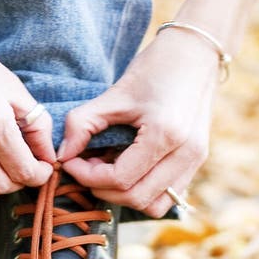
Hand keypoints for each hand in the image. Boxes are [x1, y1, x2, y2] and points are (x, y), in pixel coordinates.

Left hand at [59, 32, 218, 216]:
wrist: (196, 52)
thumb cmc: (155, 68)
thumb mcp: (114, 93)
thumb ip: (82, 124)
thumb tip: (62, 156)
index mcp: (166, 134)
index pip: (120, 179)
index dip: (87, 176)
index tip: (71, 161)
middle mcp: (186, 153)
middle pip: (136, 198)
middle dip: (102, 188)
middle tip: (85, 167)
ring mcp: (195, 161)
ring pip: (154, 206)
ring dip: (125, 196)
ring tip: (107, 170)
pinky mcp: (196, 163)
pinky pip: (167, 197)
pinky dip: (143, 191)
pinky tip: (127, 168)